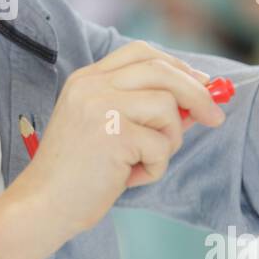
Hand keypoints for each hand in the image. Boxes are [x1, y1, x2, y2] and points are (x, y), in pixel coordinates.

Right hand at [13, 40, 226, 236]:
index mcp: (86, 79)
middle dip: (197, 93)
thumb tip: (197, 102)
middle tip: (215, 117)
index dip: (177, 65)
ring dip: (168, 140)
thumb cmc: (78, 175)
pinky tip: (128, 178)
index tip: (201, 82)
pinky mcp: (113, 133)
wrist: (43, 205)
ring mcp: (101, 106)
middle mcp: (92, 85)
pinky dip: (154, 167)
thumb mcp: (110, 131)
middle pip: (162, 70)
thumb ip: (146, 112)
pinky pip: (161, 145)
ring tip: (142, 162)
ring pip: (167, 107)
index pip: (141, 52)